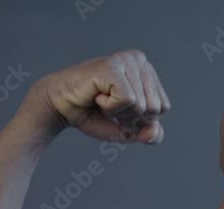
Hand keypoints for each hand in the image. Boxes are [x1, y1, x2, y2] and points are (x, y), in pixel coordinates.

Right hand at [23, 49, 170, 142]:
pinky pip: (128, 101)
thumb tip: (154, 132)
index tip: (119, 108)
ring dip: (118, 112)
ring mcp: (126, 60)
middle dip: (130, 116)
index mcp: (147, 71)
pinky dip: (111, 108)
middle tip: (108, 104)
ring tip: (101, 98)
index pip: (163, 108)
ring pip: (142, 106)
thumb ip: (148, 134)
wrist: (60, 108)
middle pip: (155, 108)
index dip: (140, 118)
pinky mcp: (113, 67)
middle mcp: (139, 60)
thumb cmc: (93, 114)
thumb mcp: (127, 130)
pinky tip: (96, 96)